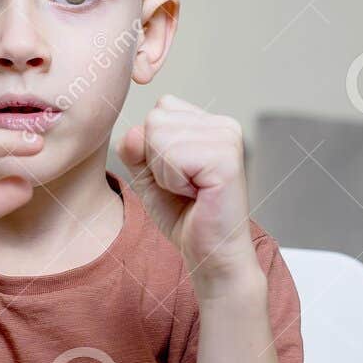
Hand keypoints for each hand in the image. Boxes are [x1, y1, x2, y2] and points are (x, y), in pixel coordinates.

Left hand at [118, 95, 260, 291]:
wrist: (211, 254)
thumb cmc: (185, 216)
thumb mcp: (148, 175)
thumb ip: (134, 148)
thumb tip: (134, 132)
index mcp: (211, 123)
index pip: (159, 108)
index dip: (153, 147)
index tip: (179, 175)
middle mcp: (224, 125)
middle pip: (155, 119)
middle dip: (156, 160)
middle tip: (184, 186)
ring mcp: (228, 139)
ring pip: (159, 135)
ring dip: (165, 173)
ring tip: (190, 190)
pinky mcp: (225, 159)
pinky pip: (171, 155)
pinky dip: (173, 182)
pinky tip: (196, 194)